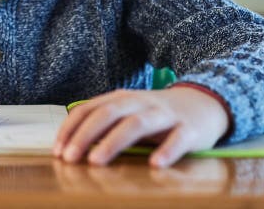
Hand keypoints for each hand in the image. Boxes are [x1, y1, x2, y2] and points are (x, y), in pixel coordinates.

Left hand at [53, 86, 228, 167]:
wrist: (205, 104)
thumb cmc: (158, 115)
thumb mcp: (129, 113)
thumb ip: (104, 125)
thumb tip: (70, 146)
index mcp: (122, 99)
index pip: (89, 109)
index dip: (71, 129)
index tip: (57, 150)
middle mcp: (140, 103)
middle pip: (108, 114)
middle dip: (85, 136)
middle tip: (69, 158)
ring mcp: (165, 115)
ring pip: (136, 124)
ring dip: (113, 142)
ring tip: (96, 161)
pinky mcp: (189, 129)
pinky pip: (177, 139)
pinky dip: (166, 151)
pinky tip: (155, 165)